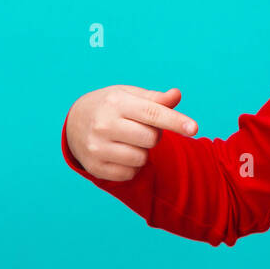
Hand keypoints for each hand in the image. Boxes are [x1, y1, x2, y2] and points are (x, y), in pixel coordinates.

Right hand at [66, 85, 196, 180]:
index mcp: (116, 103)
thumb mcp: (130, 95)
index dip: (176, 121)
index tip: (194, 129)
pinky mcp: (95, 167)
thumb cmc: (111, 106)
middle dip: (154, 135)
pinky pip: (130, 173)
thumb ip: (156, 99)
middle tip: (141, 128)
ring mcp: (97, 148)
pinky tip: (120, 153)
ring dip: (143, 152)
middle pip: (152, 139)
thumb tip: (176, 95)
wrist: (75, 122)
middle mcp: (104, 125)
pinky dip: (132, 166)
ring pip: (142, 158)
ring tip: (129, 141)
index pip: (153, 113)